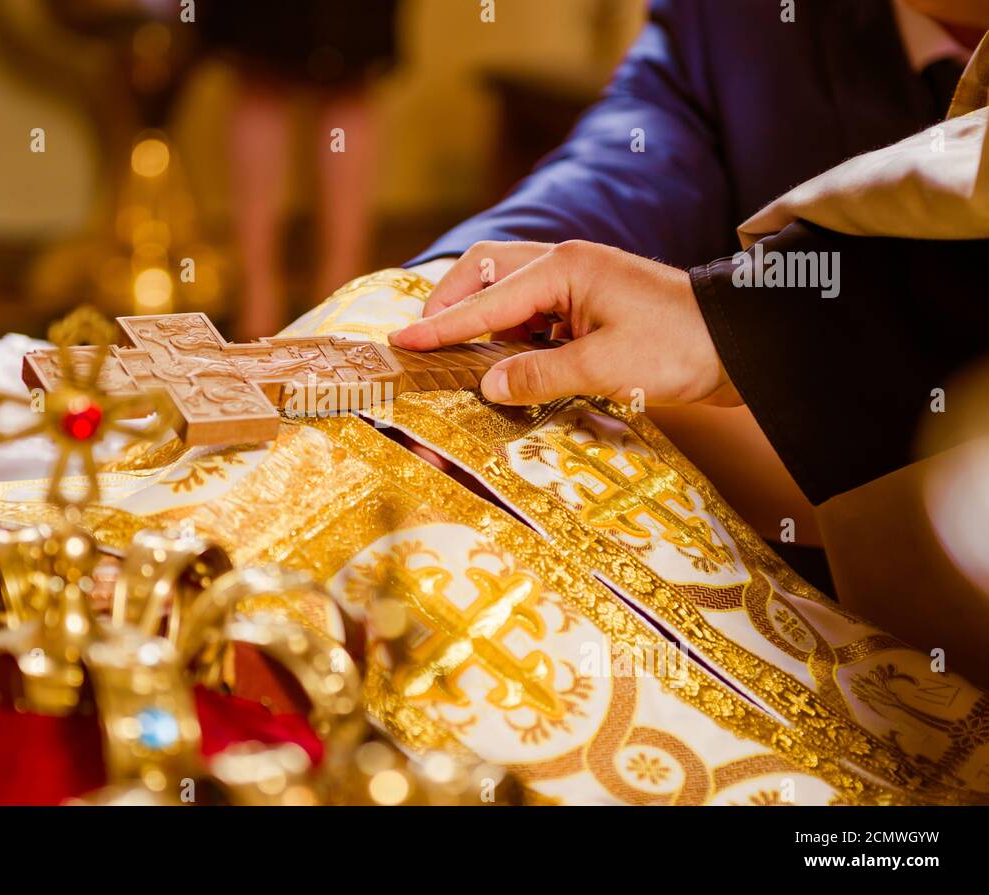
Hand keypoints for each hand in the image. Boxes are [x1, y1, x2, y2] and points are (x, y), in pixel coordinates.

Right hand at [391, 240, 740, 407]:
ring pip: (508, 289)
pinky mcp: (591, 304)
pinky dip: (510, 331)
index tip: (401, 343)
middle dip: (451, 304)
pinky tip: (507, 361)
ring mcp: (579, 282)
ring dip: (480, 317)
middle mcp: (566, 264)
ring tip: (457, 354)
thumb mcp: (605, 367)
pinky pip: (533, 310)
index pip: (485, 299)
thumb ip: (539, 375)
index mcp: (564, 268)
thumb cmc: (680, 348)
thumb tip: (487, 385)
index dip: (440, 326)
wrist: (743, 344)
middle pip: (486, 271)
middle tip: (425, 341)